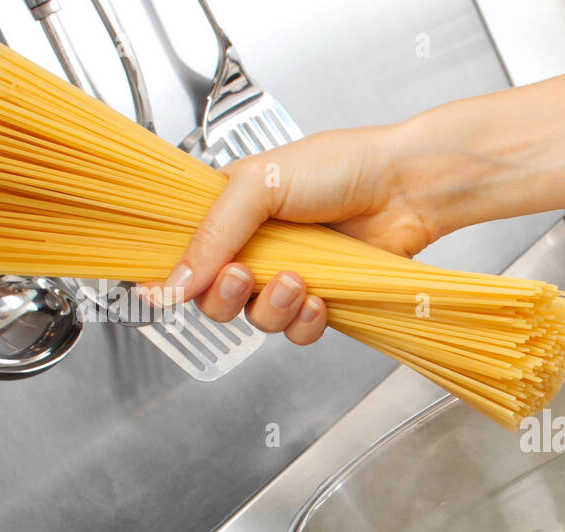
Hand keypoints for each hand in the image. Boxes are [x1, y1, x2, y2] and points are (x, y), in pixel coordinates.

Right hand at [140, 125, 439, 344]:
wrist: (404, 188)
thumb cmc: (340, 167)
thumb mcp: (260, 183)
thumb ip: (213, 232)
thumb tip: (174, 282)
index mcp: (229, 210)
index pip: (184, 253)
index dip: (171, 277)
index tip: (161, 293)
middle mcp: (256, 246)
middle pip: (213, 297)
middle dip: (224, 296)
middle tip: (243, 276)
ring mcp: (289, 274)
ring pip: (258, 319)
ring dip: (273, 308)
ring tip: (297, 281)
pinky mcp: (324, 298)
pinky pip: (297, 331)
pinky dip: (305, 322)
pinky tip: (320, 300)